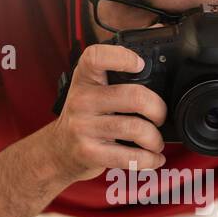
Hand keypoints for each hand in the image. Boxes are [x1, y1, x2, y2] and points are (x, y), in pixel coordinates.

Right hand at [43, 44, 168, 181]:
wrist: (57, 151)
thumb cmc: (83, 119)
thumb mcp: (90, 92)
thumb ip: (114, 81)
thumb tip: (157, 75)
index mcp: (84, 80)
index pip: (96, 57)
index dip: (121, 56)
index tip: (140, 64)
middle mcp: (82, 100)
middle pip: (134, 96)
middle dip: (158, 110)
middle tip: (159, 117)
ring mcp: (84, 127)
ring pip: (136, 128)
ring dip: (155, 139)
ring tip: (155, 142)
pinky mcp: (90, 152)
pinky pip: (130, 156)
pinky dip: (149, 160)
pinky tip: (152, 158)